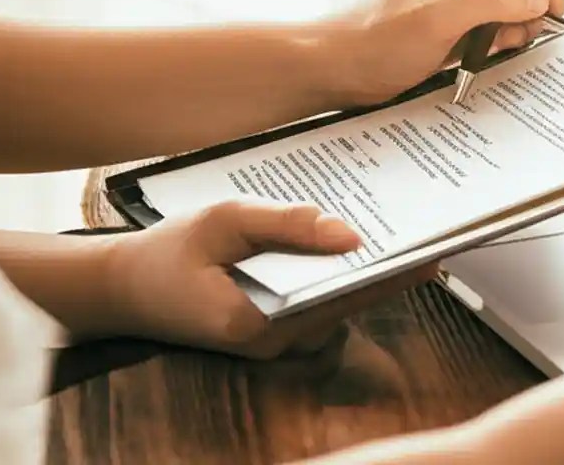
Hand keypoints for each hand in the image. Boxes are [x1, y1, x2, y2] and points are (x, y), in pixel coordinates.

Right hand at [101, 200, 435, 357]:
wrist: (126, 290)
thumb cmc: (170, 253)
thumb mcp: (222, 221)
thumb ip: (285, 225)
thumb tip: (350, 233)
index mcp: (259, 324)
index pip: (342, 298)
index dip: (390, 274)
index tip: (431, 254)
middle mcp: (277, 343)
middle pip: (350, 302)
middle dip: (392, 268)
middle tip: (437, 236)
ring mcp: (280, 342)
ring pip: (341, 303)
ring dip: (372, 270)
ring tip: (411, 232)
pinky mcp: (280, 330)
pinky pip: (324, 301)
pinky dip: (344, 274)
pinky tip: (365, 244)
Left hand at [324, 0, 563, 106]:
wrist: (342, 69)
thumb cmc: (376, 38)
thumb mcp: (435, 17)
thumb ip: (490, 0)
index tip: (551, 6)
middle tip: (521, 31)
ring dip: (525, 22)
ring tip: (496, 43)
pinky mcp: (472, 16)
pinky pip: (512, 19)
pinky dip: (512, 36)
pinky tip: (488, 50)